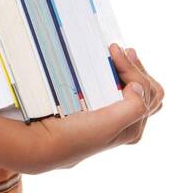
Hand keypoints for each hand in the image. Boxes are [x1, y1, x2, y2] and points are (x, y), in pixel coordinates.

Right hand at [24, 43, 164, 172]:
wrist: (45, 142)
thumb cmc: (75, 134)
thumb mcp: (108, 124)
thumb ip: (133, 108)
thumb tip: (139, 87)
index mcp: (133, 128)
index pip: (146, 90)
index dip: (132, 67)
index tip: (113, 50)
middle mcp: (127, 124)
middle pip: (147, 88)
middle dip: (135, 67)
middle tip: (120, 50)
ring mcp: (114, 116)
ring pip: (135, 88)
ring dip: (129, 70)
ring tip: (118, 55)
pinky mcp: (100, 110)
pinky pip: (120, 90)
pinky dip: (118, 76)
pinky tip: (109, 67)